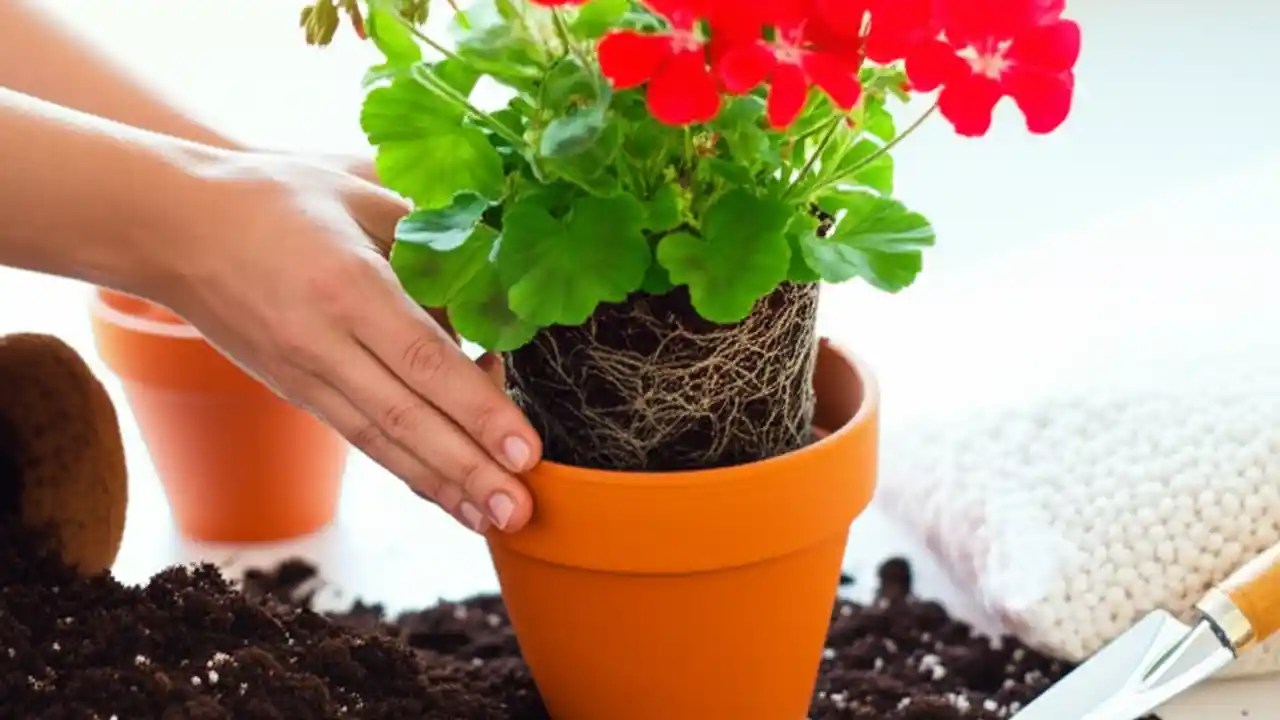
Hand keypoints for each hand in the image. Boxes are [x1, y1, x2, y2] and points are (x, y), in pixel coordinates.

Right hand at [142, 151, 539, 533]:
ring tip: (498, 521)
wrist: (173, 229)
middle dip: (471, 469)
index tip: (527, 449)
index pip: (423, 359)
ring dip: (445, 487)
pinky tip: (451, 497)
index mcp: (347, 285)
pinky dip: (410, 470)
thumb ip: (428, 238)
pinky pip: (363, 437)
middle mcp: (324, 342)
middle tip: (523, 509)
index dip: (478, 409)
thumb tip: (496, 282)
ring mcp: (306, 375)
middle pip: (407, 417)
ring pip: (384, 441)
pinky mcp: (299, 392)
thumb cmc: (276, 199)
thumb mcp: (357, 193)